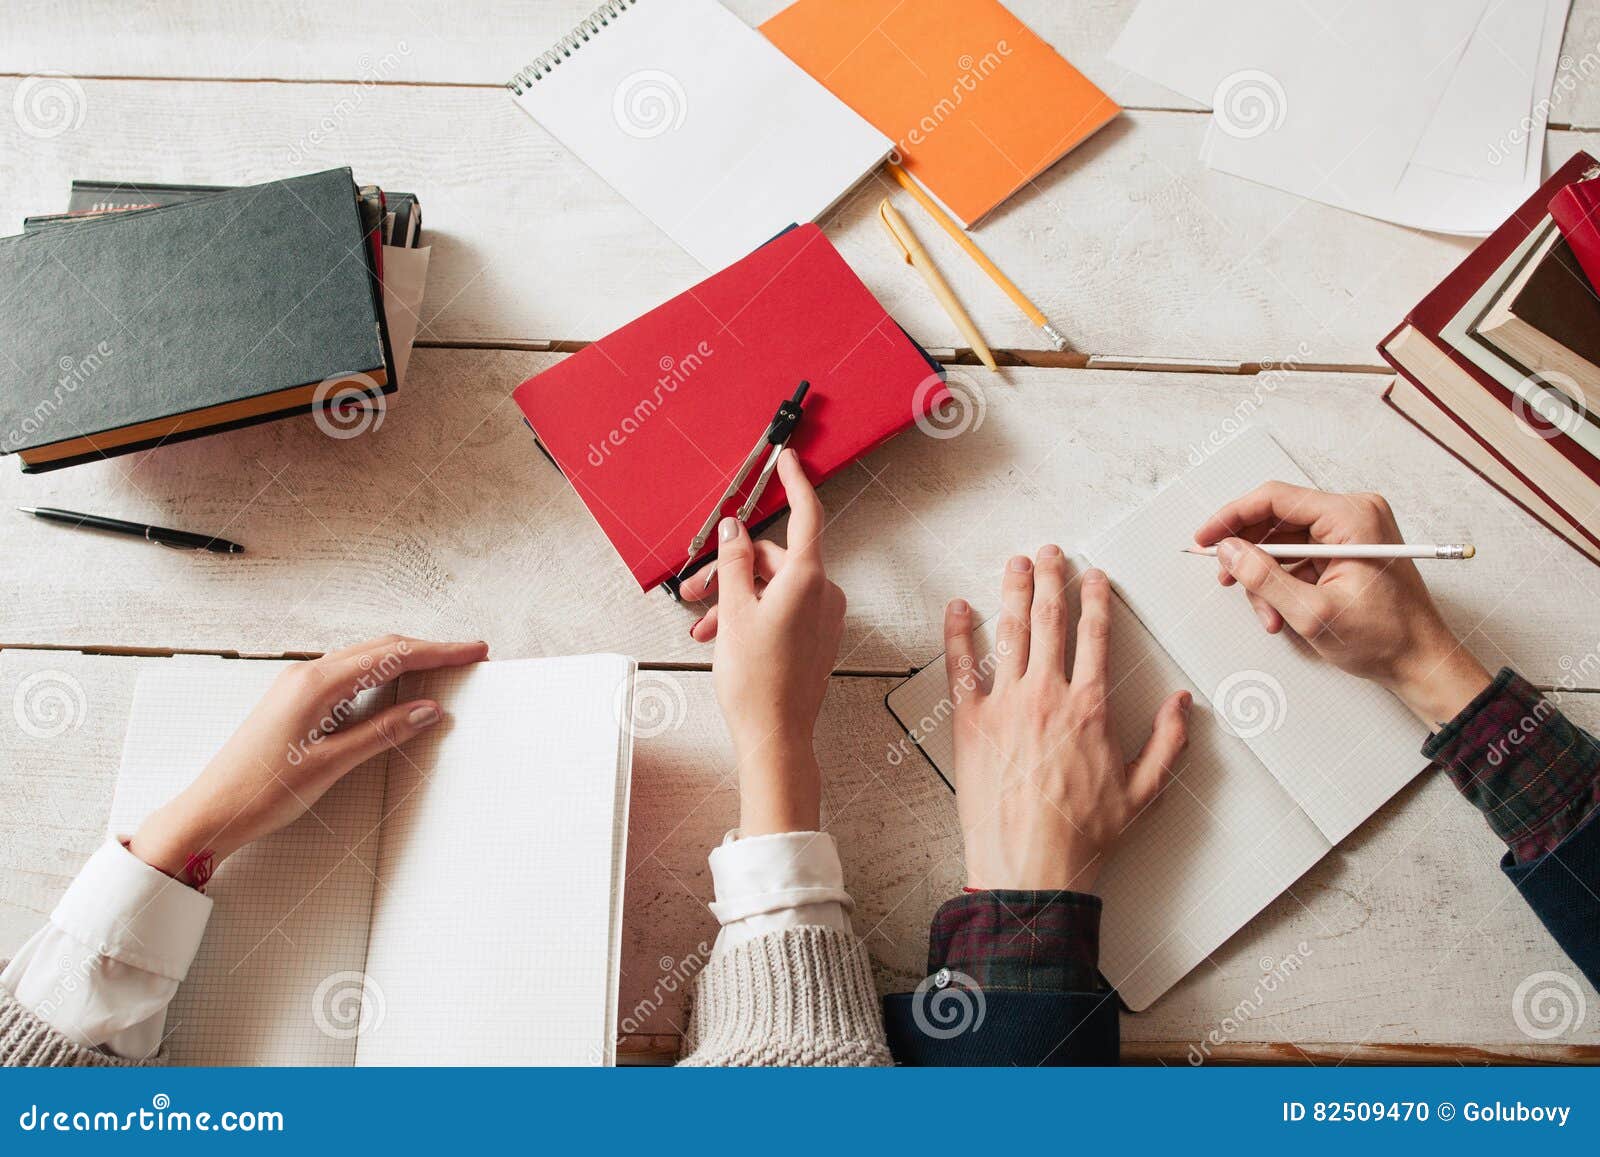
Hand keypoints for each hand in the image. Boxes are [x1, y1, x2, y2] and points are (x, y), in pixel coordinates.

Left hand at [129, 635, 488, 884]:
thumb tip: (427, 711)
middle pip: (379, 648)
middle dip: (427, 650)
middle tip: (467, 656)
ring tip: (441, 667)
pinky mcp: (294, 700)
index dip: (437, 652)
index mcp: (315, 684)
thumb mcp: (331, 764)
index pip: (391, 656)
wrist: (211, 811)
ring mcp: (298, 685)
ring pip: (364, 659)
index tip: (471, 651)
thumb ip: (383, 732)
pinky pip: (347, 674)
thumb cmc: (261, 791)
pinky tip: (395, 686)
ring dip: (404, 659)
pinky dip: (380, 673)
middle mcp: (306, 674)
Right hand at [681, 450, 844, 835]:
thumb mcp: (733, 613)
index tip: (787, 458)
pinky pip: (781, 608)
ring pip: (772, 586)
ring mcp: (822, 616)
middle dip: (731, 568)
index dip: (795, 482)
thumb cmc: (756, 681)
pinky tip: (719, 634)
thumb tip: (733, 530)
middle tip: (693, 590)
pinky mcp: (815, 636)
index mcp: (808, 580)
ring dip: (734, 597)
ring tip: (701, 625)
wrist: (776, 737)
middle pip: (774, 559)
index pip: (806, 514)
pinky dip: (750, 613)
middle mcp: (823, 593)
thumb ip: (734, 563)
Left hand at [946, 549, 1189, 892]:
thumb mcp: (1143, 791)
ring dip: (1014, 592)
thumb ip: (1168, 742)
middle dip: (1051, 579)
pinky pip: (961, 668)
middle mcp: (1046, 696)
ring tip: (1015, 564)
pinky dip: (958, 634)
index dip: (1096, 599)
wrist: (1031, 868)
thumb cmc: (1083, 836)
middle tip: (1050, 552)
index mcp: (1089, 708)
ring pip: (1010, 633)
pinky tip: (959, 608)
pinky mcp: (970, 724)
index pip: (1095, 636)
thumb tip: (1183, 704)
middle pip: (1051, 621)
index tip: (1094, 576)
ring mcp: (1005, 706)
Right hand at [1193, 482, 1490, 724]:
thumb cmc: (1385, 639)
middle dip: (1249, 555)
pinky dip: (1284, 582)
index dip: (1231, 517)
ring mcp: (1352, 531)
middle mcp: (1354, 514)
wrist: (1422, 661)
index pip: (1275, 498)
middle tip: (1226, 580)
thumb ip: (1264, 578)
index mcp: (1351, 517)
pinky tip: (1283, 611)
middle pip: (1277, 518)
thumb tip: (1227, 552)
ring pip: (1284, 540)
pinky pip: (1300, 555)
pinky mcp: (1349, 548)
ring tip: (1268, 614)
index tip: (1205, 539)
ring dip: (1266, 577)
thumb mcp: (1313, 613)